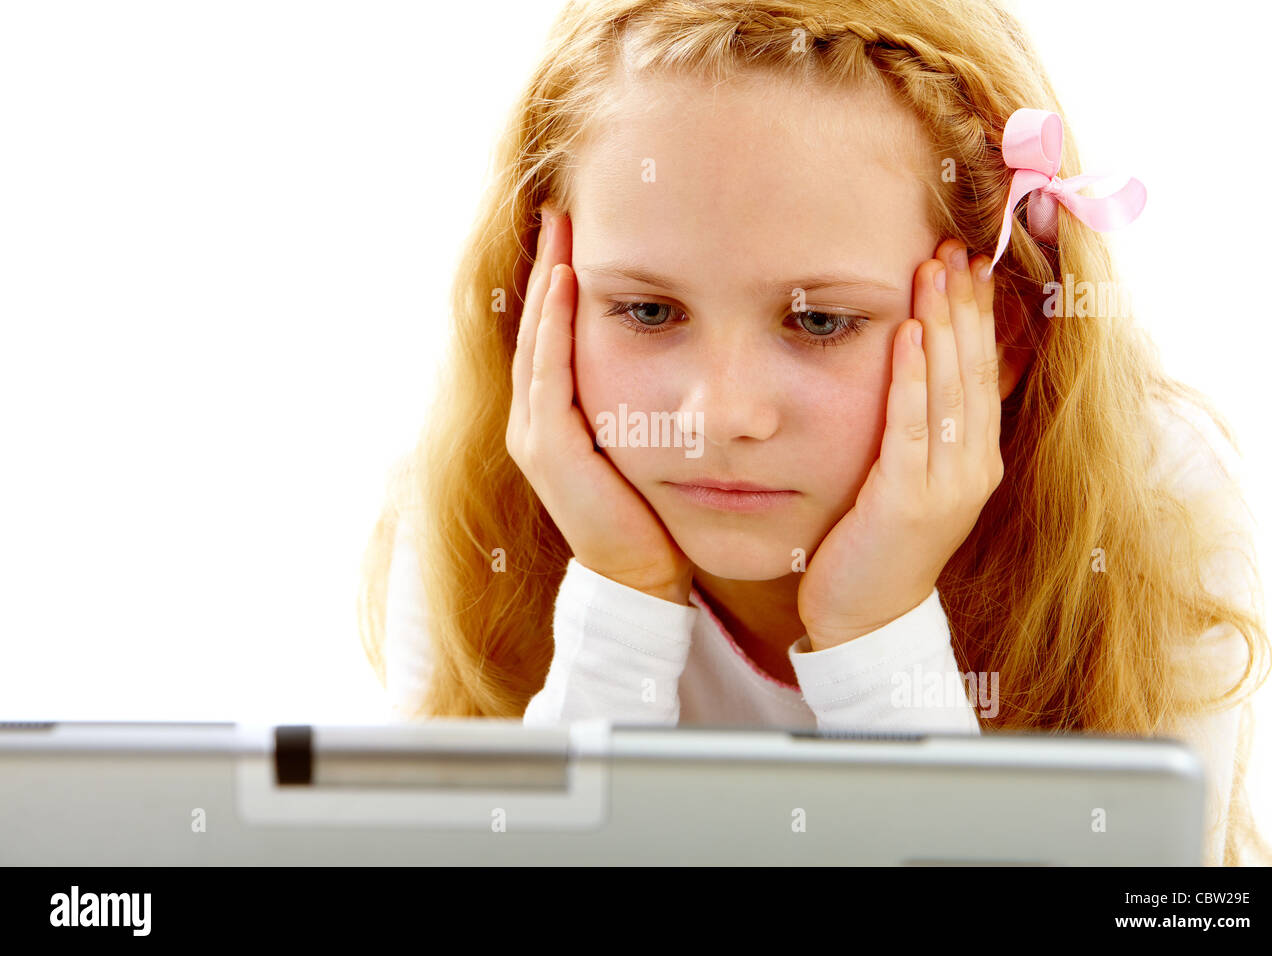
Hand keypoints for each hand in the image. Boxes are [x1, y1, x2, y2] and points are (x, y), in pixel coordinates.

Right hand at [505, 206, 693, 604]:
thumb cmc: (658, 509)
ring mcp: (536, 433)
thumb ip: (651, 392)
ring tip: (562, 227)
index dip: (563, 275)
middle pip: (538, 323)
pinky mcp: (550, 449)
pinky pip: (548, 372)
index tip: (584, 223)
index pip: (555, 329)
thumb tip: (689, 335)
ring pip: (538, 339)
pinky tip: (568, 283)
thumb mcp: (652, 436)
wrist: (645, 576)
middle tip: (563, 204)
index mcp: (559, 414)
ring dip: (548, 281)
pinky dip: (555, 327)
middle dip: (550, 263)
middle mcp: (537, 418)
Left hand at [796, 240, 1002, 649]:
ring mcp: (948, 486)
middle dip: (964, 305)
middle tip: (954, 246)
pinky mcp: (909, 500)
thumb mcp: (911, 481)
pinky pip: (912, 425)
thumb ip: (924, 431)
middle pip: (974, 370)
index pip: (985, 373)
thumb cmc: (880, 545)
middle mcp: (975, 469)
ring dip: (942, 324)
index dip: (979, 316)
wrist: (866, 619)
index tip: (968, 263)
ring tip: (934, 270)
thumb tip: (919, 368)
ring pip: (950, 389)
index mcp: (979, 461)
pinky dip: (911, 376)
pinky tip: (907, 333)